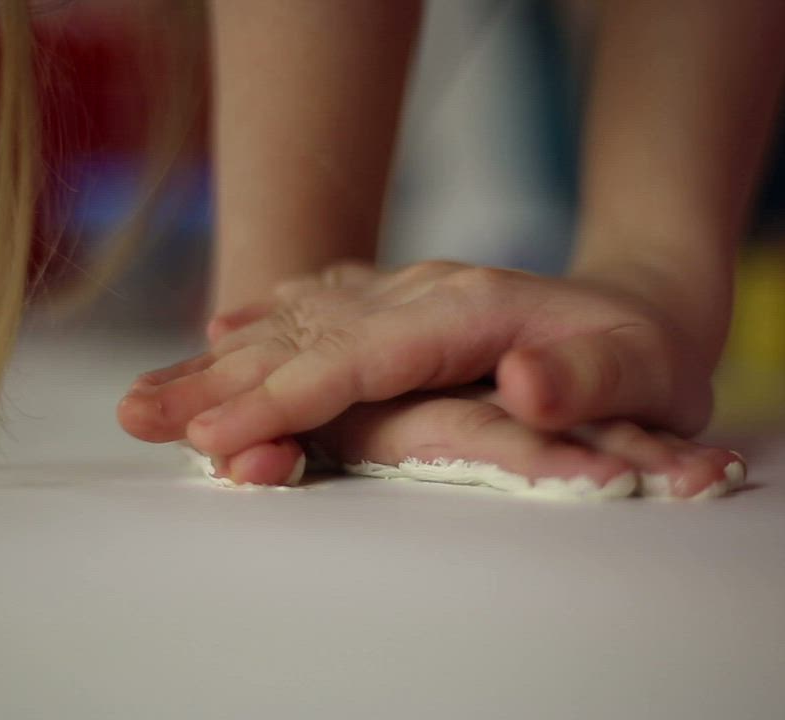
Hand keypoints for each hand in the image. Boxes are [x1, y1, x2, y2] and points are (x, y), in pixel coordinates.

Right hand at [117, 260, 734, 496]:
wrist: (647, 305)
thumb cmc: (647, 351)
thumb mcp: (642, 368)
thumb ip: (589, 379)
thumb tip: (522, 385)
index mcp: (468, 312)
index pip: (358, 358)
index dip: (288, 396)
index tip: (221, 434)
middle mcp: (422, 295)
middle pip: (307, 339)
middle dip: (222, 382)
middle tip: (137, 418)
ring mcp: (407, 295)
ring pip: (299, 323)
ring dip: (222, 360)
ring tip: (148, 394)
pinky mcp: (403, 307)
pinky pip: (321, 307)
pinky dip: (267, 322)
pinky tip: (227, 329)